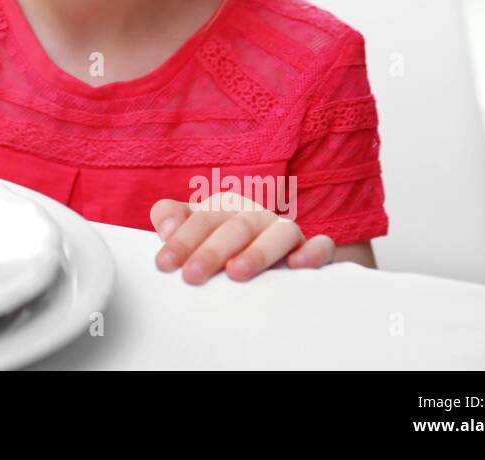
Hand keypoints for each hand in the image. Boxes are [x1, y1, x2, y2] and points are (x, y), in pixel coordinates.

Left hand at [149, 192, 335, 283]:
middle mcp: (256, 216)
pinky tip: (297, 266)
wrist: (269, 254)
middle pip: (235, 227)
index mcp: (225, 208)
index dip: (182, 241)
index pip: (202, 220)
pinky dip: (313, 252)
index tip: (164, 264)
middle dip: (212, 251)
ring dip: (257, 252)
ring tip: (236, 272)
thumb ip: (171, 217)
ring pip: (278, 234)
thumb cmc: (220, 243)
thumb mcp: (194, 228)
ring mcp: (285, 231)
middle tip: (192, 275)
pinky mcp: (312, 248)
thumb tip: (165, 227)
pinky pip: (320, 246)